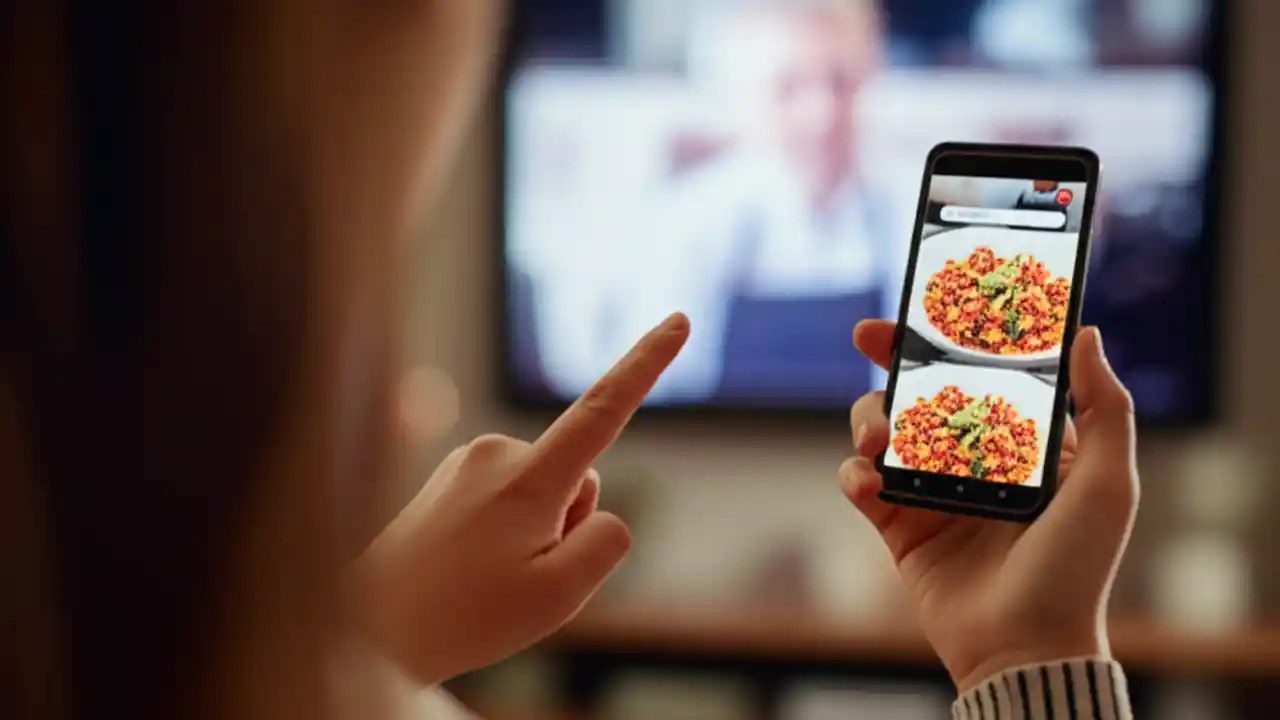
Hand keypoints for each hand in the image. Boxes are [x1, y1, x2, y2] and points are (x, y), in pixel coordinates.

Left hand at [355, 314, 689, 683]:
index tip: (679, 321)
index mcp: (529, 478)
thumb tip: (595, 507)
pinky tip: (469, 570)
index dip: (646, 363)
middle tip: (517, 581)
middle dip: (569, 528)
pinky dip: (506, 535)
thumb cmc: (465, 617)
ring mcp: (469, 463)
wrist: (367, 633)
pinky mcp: (450, 479)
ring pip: (546, 496)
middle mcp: (497, 453)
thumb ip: (605, 542)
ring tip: (485, 580)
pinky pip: (511, 503)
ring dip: (535, 536)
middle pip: (580, 483)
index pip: (604, 409)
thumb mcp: (560, 596)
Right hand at [840, 321, 1137, 691]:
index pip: (985, 371)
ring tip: (879, 439)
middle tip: (868, 335)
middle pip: (924, 388)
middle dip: (893, 356)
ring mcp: (932, 488)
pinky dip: (854, 474)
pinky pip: (860, 482)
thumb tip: (1086, 333)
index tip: (933, 303)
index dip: (956, 334)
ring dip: (871, 418)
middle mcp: (974, 457)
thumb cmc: (1076, 568)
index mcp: (1023, 440)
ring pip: (884, 426)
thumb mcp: (1108, 483)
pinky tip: (866, 481)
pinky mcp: (897, 523)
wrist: (1023, 645)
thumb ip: (1104, 407)